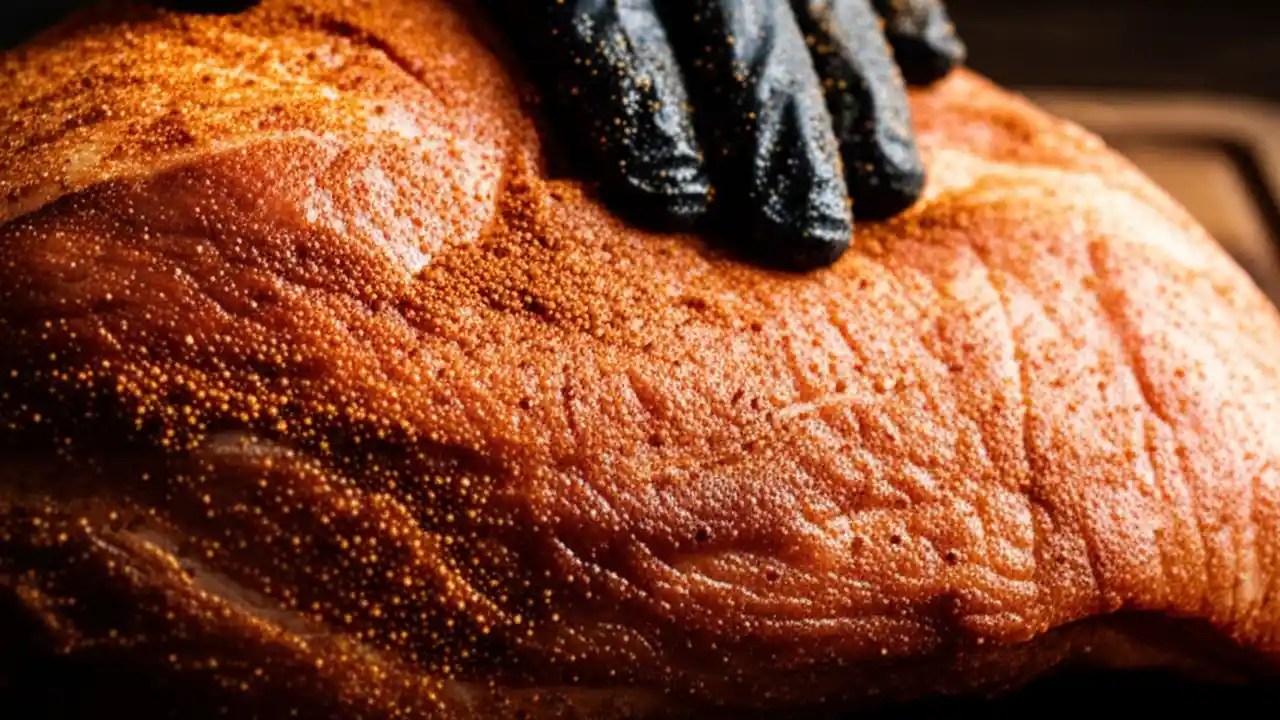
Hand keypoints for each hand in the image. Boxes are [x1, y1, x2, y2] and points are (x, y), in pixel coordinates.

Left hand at [498, 0, 964, 269]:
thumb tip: (251, 25)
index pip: (591, 2)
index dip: (634, 92)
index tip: (674, 200)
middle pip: (732, 13)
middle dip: (776, 127)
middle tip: (808, 236)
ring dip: (859, 83)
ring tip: (896, 185)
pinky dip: (895, 5)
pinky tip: (935, 59)